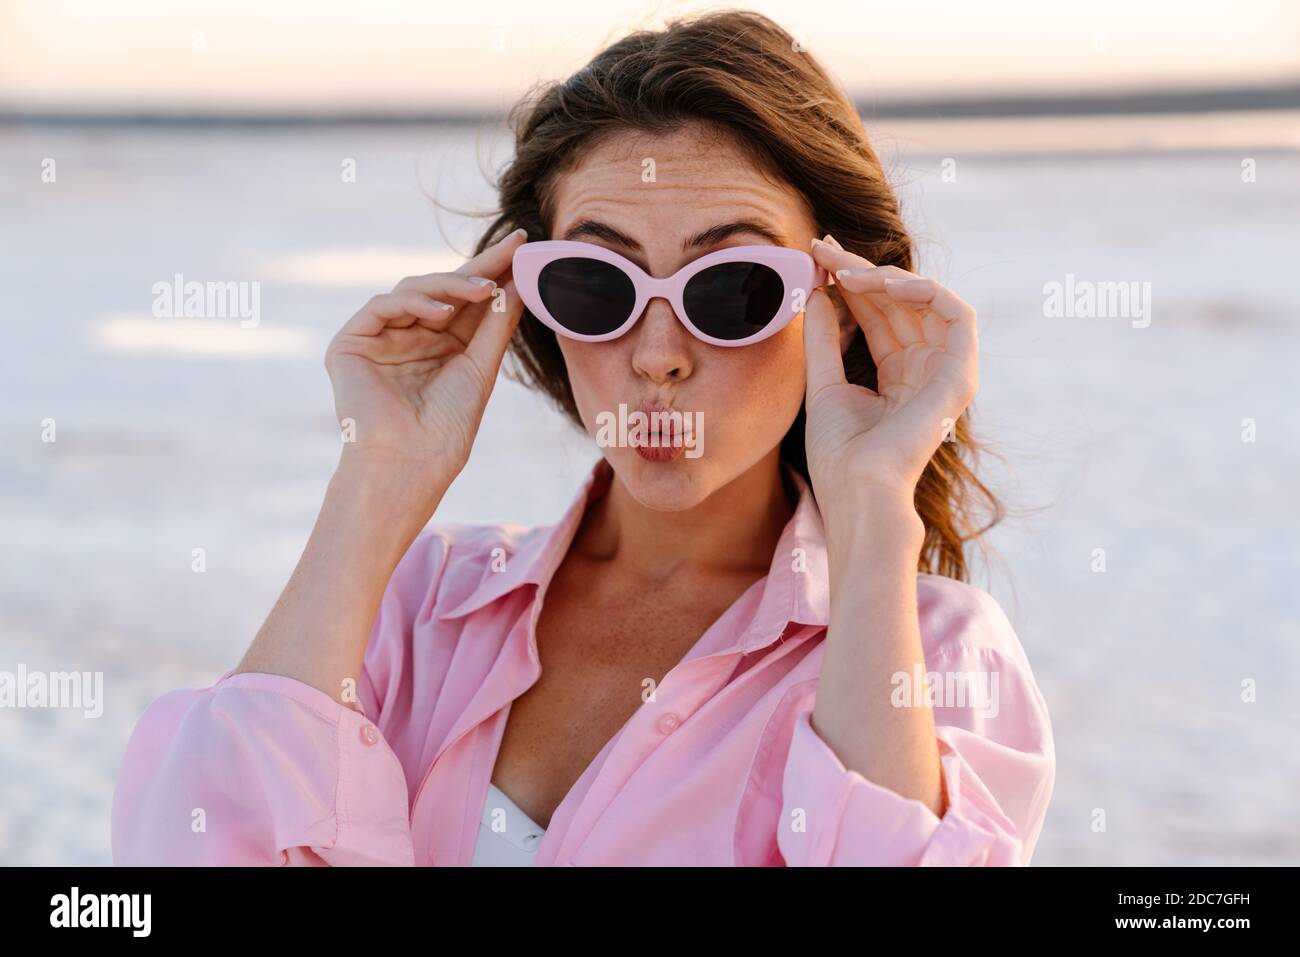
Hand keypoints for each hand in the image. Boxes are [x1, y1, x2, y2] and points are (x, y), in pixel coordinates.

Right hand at [324, 229, 527, 493]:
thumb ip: (496, 324)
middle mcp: (408, 337)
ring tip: (483, 288)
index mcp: (440, 345)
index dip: (494, 272)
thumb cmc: (447, 430)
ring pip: (413, 290)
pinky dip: (413, 304)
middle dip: (478, 267)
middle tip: (511, 247)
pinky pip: (383, 306)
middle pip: (443, 289)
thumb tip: (519, 281)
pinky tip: (442, 312)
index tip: (523, 245)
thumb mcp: (480, 367)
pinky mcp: (350, 344)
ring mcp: (378, 338)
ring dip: (451, 285)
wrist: (411, 465)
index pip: (468, 301)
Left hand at [801, 235, 978, 509]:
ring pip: (926, 300)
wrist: (856, 490)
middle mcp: (924, 369)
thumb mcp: (823, 383)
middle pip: (898, 303)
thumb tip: (820, 293)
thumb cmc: (839, 453)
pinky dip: (925, 290)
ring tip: (846, 270)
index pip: (878, 315)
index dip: (851, 283)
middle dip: (860, 270)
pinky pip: (957, 314)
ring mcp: (945, 372)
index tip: (817, 256)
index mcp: (897, 375)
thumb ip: (824, 338)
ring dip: (886, 276)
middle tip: (823, 247)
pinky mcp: (961, 375)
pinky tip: (884, 283)